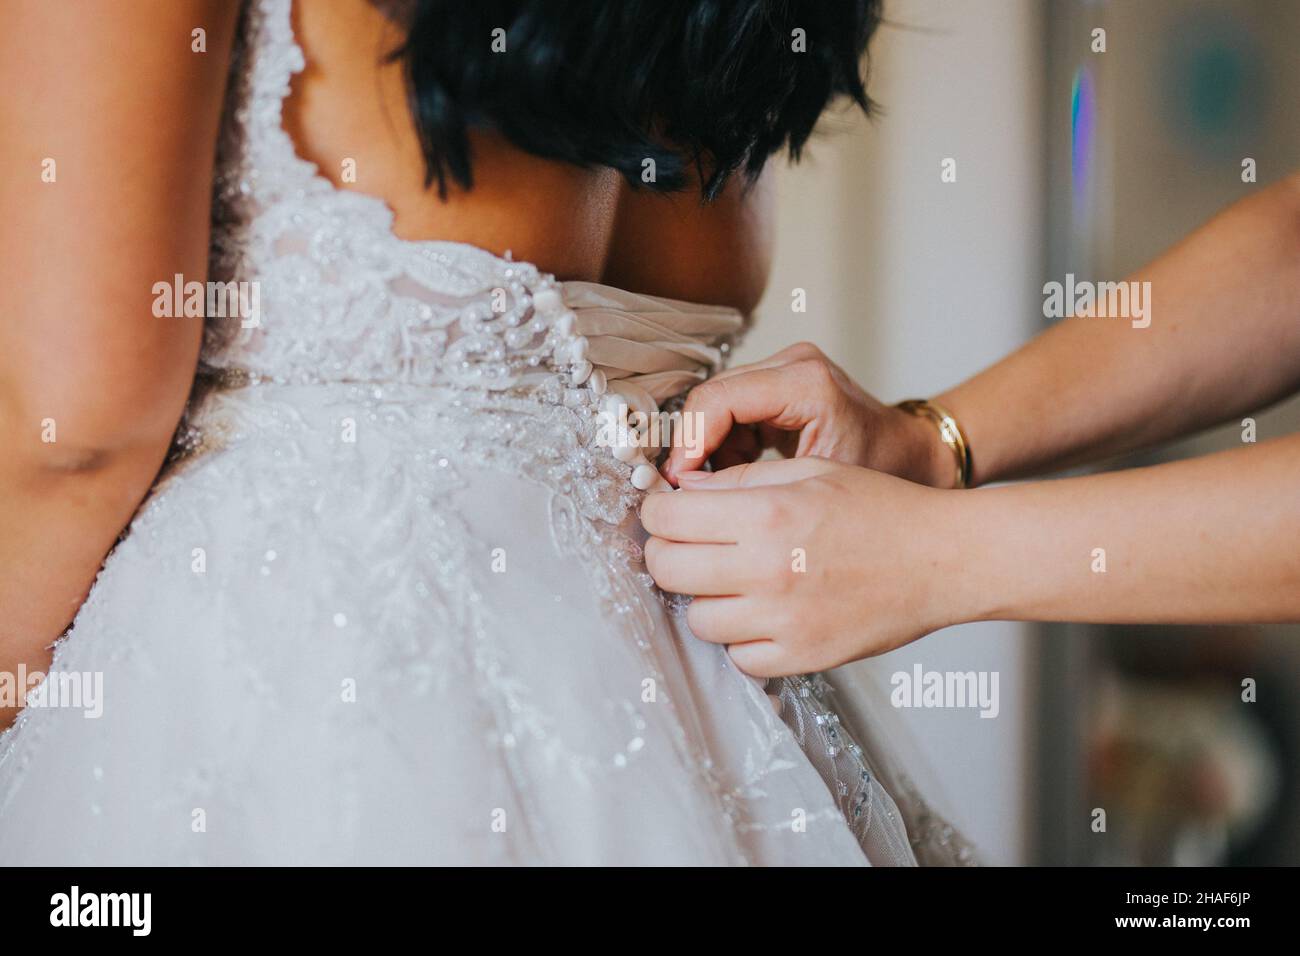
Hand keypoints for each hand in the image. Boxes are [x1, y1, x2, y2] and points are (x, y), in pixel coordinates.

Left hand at [641, 457, 971, 676]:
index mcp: (766, 513)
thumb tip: (681, 492)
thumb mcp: (809, 471)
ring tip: (734, 580)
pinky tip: (763, 612)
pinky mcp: (801, 656)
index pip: (667, 517)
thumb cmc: (881, 509)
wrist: (943, 559)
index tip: (669, 511)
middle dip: (667, 552)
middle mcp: (768, 569)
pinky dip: (741, 638)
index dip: (659, 510)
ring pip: (696, 618)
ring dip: (705, 598)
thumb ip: (739, 482)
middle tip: (688, 545)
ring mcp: (783, 620)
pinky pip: (737, 657)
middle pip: (666, 568)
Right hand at [661, 341, 953, 487]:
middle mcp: (791, 364)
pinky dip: (724, 444)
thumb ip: (750, 481)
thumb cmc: (879, 472)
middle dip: (694, 447)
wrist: (913, 455)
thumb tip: (687, 491)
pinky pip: (730, 409)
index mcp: (805, 382)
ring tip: (721, 488)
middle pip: (710, 398)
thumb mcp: (814, 483)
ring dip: (708, 448)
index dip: (690, 442)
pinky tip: (736, 475)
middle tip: (689, 492)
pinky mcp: (778, 382)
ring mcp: (784, 369)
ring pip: (715, 404)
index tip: (680, 482)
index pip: (718, 398)